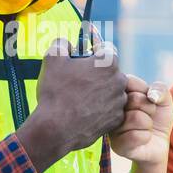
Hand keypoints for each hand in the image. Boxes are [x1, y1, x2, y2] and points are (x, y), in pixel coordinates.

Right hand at [17, 38, 126, 172]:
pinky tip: (85, 111)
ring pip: (112, 91)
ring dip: (100, 92)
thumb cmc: (55, 92)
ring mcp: (119, 102)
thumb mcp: (52, 59)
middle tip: (79, 81)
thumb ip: (61, 44)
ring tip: (80, 99)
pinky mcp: (116, 120)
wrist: (55, 128)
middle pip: (110, 71)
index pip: (106, 49)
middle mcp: (119, 81)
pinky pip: (111, 109)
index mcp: (108, 63)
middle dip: (97, 74)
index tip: (84, 59)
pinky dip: (101, 109)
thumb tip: (66, 43)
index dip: (93, 53)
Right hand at [110, 76, 172, 164]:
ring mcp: (112, 128)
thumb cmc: (158, 118)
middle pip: (135, 99)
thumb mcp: (163, 99)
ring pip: (136, 118)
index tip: (147, 99)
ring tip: (144, 128)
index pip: (129, 81)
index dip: (144, 91)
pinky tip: (142, 139)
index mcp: (118, 95)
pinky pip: (136, 136)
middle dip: (150, 108)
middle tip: (147, 115)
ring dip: (148, 124)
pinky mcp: (117, 145)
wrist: (159, 144)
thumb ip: (160, 89)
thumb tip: (151, 96)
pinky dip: (146, 137)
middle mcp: (110, 110)